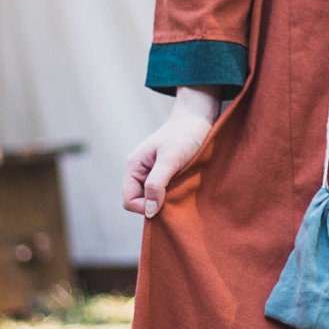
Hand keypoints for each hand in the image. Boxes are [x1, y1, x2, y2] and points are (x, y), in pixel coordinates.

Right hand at [122, 88, 218, 218]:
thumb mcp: (170, 159)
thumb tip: (150, 211)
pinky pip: (164, 193)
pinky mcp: (165, 174)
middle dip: (158, 204)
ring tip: (183, 189)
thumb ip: (157, 184)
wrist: (199, 117)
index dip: (146, 207)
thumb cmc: (184, 134)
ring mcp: (152, 173)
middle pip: (141, 202)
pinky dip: (174, 194)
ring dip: (168, 200)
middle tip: (178, 194)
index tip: (167, 201)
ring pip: (154, 199)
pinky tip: (186, 187)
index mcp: (134, 167)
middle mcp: (140, 172)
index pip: (129, 200)